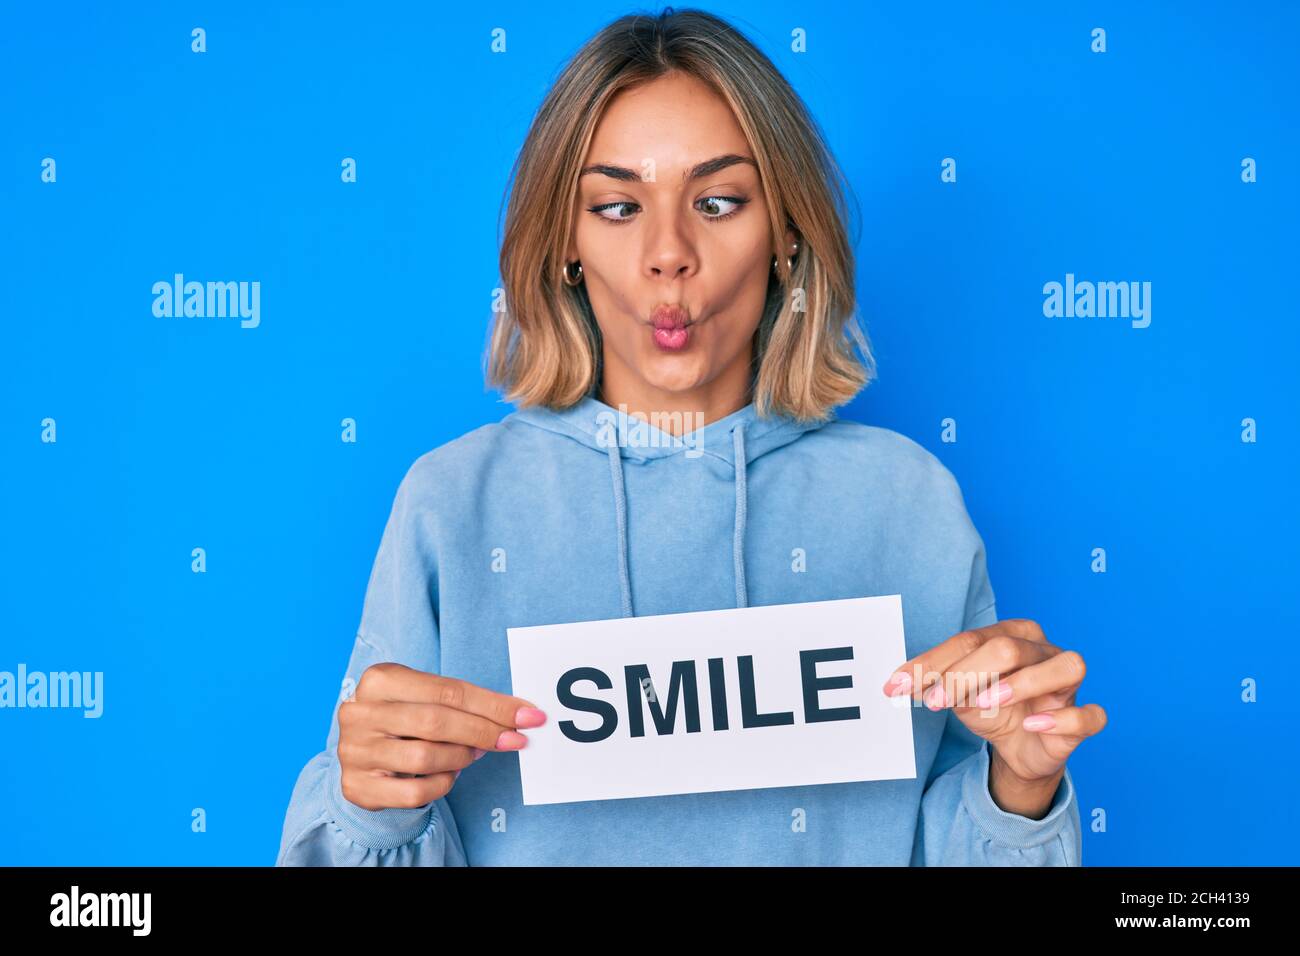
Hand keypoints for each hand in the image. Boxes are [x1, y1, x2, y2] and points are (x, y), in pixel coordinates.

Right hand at [338, 662, 546, 810]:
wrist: (361, 752)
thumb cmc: (404, 719)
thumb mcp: (424, 697)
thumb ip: (463, 702)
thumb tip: (519, 714)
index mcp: (380, 679)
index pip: (448, 690)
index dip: (493, 705)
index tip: (528, 716)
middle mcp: (360, 712)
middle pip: (437, 721)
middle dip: (484, 732)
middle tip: (514, 739)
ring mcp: (355, 751)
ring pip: (425, 757)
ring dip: (461, 757)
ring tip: (472, 754)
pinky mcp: (357, 786)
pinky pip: (415, 792)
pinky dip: (443, 784)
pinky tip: (449, 774)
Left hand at [881, 618, 1105, 810]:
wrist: (1019, 747)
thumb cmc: (991, 707)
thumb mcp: (957, 693)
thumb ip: (935, 682)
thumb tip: (900, 682)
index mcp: (1012, 633)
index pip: (968, 640)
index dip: (931, 664)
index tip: (897, 687)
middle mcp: (1044, 650)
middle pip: (1006, 648)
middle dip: (963, 674)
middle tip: (932, 701)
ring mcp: (1068, 682)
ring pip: (1063, 667)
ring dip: (1020, 684)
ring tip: (983, 704)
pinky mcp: (1082, 716)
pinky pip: (1088, 714)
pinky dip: (1063, 719)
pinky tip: (1033, 725)